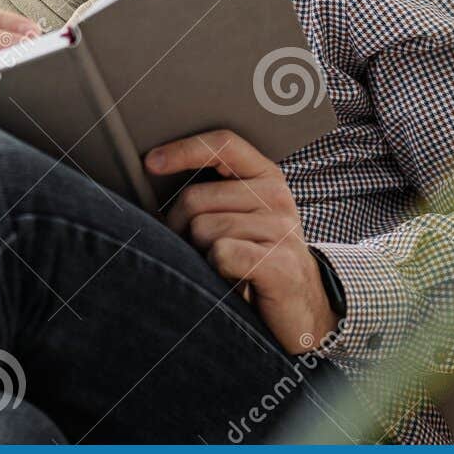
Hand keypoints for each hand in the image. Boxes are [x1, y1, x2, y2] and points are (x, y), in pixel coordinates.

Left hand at [146, 129, 337, 353]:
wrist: (302, 310)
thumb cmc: (257, 258)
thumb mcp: (242, 216)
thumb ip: (213, 193)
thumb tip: (154, 176)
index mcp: (266, 176)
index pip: (222, 144)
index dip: (183, 150)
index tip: (151, 163)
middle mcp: (276, 197)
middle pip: (195, 198)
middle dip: (179, 226)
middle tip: (196, 248)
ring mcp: (281, 229)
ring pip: (203, 229)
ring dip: (199, 253)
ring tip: (221, 265)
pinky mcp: (279, 263)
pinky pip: (220, 254)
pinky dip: (215, 270)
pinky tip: (232, 278)